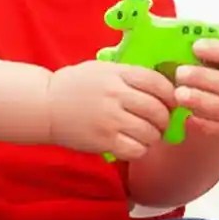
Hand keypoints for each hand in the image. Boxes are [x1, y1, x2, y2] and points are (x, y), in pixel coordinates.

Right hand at [45, 60, 175, 160]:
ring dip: (154, 136)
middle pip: (158, 110)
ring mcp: (109, 119)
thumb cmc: (77, 85)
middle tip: (162, 122)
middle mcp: (115, 95)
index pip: (158, 83)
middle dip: (165, 119)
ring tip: (148, 134)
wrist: (45, 105)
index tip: (172, 101)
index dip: (171, 94)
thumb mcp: (104, 69)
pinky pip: (136, 149)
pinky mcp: (103, 141)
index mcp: (118, 74)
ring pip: (150, 132)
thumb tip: (165, 84)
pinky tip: (134, 144)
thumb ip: (131, 75)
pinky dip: (140, 149)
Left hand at [174, 39, 218, 136]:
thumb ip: (193, 45)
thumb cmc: (204, 73)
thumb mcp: (205, 57)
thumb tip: (162, 28)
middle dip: (203, 77)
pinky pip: (215, 127)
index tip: (196, 47)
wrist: (210, 104)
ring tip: (178, 94)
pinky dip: (199, 122)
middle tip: (180, 73)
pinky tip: (185, 116)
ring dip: (199, 99)